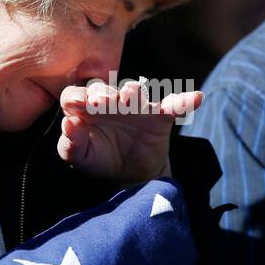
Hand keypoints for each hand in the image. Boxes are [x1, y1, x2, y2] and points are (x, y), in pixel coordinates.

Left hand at [58, 80, 203, 182]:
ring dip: (133, 92)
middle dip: (103, 93)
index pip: (75, 95)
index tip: (77, 106)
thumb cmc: (100, 159)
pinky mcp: (160, 115)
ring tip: (131, 96)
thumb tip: (68, 124)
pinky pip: (173, 105)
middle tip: (102, 102)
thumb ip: (70, 144)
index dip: (76, 98)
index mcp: (86, 108)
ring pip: (135, 91)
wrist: (131, 175)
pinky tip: (196, 98)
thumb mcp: (82, 158)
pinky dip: (185, 101)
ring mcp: (136, 106)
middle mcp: (110, 101)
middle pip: (104, 89)